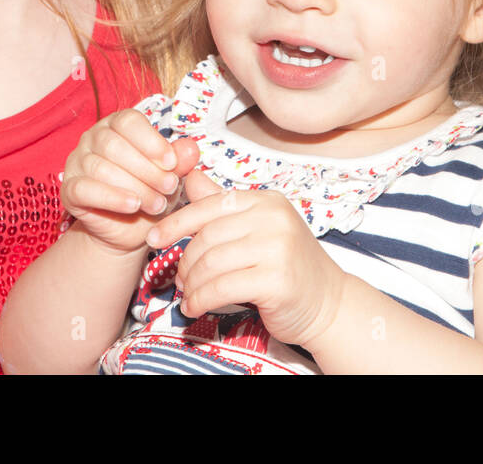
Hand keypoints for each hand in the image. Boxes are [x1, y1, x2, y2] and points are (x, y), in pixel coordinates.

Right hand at [61, 109, 200, 254]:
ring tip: (157, 204)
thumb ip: (179, 161)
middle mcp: (93, 138)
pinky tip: (133, 205)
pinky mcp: (69, 190)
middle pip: (114, 145)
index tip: (172, 163)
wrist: (127, 231)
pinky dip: (111, 197)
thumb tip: (192, 148)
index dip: (151, 141)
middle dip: (147, 169)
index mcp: (117, 125)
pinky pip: (85, 189)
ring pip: (101, 167)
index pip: (128, 121)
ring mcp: (77, 162)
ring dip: (135, 186)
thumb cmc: (150, 193)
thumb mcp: (169, 176)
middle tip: (169, 188)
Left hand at [147, 168, 347, 347]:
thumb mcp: (256, 229)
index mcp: (266, 201)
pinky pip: (222, 288)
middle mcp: (274, 218)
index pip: (210, 205)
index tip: (154, 238)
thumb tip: (191, 176)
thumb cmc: (287, 266)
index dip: (176, 222)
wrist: (328, 302)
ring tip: (187, 295)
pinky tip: (194, 307)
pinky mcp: (277, 280)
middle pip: (208, 237)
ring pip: (212, 264)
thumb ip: (222, 205)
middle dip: (185, 262)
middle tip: (179, 279)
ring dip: (191, 285)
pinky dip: (200, 300)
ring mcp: (278, 248)